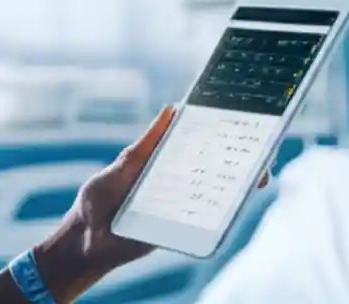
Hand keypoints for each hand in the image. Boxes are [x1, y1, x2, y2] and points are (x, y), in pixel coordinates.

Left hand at [32, 106, 269, 300]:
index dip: (223, 137)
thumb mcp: (124, 164)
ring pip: (215, 197)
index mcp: (165, 162)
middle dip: (242, 164)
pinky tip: (233, 206)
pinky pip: (202, 223)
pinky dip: (219, 215)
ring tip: (257, 179)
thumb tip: (171, 109)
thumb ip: (147, 143)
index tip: (246, 125)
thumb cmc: (100, 197)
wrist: (86, 239)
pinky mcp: (178, 230)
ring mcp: (180, 207)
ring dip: (237, 190)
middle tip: (262, 156)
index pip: (199, 147)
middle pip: (216, 172)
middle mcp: (177, 183)